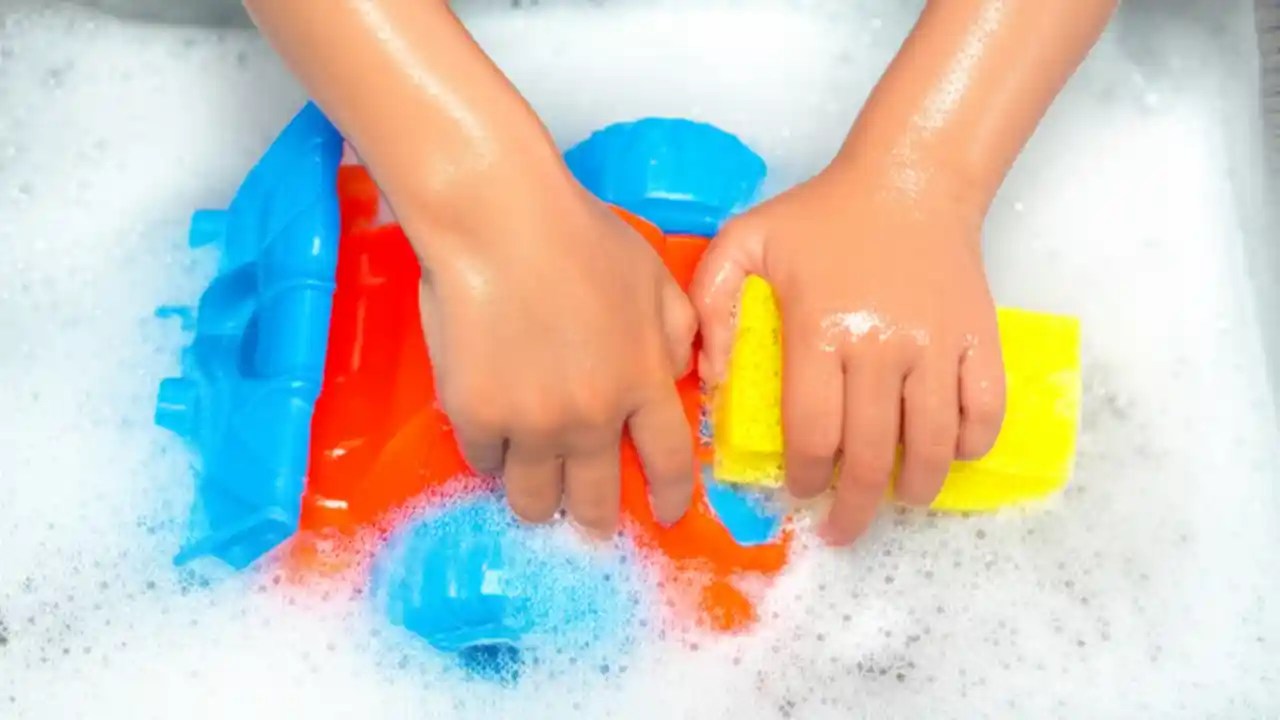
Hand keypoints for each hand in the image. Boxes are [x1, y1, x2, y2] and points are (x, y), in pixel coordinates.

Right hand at [404, 174, 696, 536]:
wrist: (497, 220)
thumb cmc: (580, 237)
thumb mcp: (654, 278)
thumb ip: (677, 333)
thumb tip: (680, 376)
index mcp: (643, 383)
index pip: (669, 462)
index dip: (669, 497)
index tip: (664, 514)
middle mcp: (592, 418)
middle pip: (596, 499)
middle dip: (596, 518)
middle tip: (589, 520)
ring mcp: (530, 423)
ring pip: (534, 498)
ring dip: (539, 498)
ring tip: (534, 489)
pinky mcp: (475, 416)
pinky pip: (484, 461)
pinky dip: (491, 454)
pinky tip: (492, 433)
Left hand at [691, 161, 1005, 545]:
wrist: (909, 177)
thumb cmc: (821, 214)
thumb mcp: (744, 241)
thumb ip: (711, 304)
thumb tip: (714, 378)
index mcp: (821, 330)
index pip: (812, 432)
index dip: (805, 477)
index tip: (800, 492)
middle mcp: (881, 347)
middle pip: (870, 455)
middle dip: (853, 508)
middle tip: (842, 531)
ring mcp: (937, 346)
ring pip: (933, 446)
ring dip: (915, 489)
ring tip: (899, 502)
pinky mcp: (979, 339)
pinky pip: (985, 412)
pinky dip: (971, 445)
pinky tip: (949, 454)